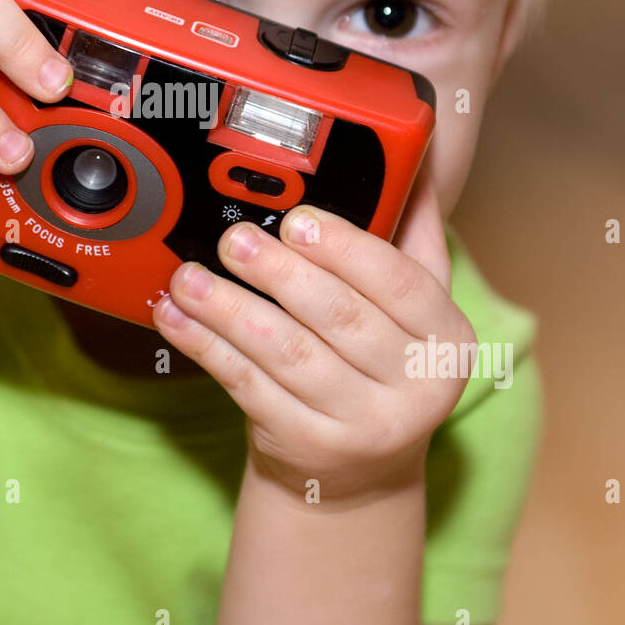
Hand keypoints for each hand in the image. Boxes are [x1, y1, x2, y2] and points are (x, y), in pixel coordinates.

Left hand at [152, 171, 476, 505]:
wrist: (359, 473)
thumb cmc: (382, 366)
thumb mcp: (417, 306)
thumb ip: (414, 231)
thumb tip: (421, 152)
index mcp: (448, 339)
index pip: (403, 284)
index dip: (347, 248)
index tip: (298, 219)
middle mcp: (415, 388)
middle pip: (339, 318)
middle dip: (278, 273)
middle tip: (234, 241)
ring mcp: (361, 426)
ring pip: (285, 354)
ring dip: (229, 309)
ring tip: (191, 276)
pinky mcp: (305, 447)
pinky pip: (247, 386)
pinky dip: (206, 346)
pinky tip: (177, 317)